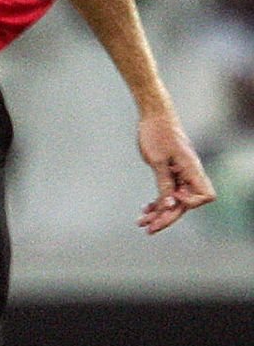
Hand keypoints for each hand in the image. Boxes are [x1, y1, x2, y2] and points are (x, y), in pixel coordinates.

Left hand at [135, 113, 215, 232]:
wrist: (152, 116)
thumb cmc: (156, 133)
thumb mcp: (157, 160)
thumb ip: (164, 183)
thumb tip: (170, 205)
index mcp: (191, 169)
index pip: (204, 196)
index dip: (189, 202)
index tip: (172, 199)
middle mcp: (189, 174)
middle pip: (185, 203)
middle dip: (167, 217)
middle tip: (148, 229)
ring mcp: (181, 174)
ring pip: (174, 200)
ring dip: (160, 213)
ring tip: (142, 222)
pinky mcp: (171, 172)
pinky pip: (168, 192)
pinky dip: (158, 202)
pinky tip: (145, 210)